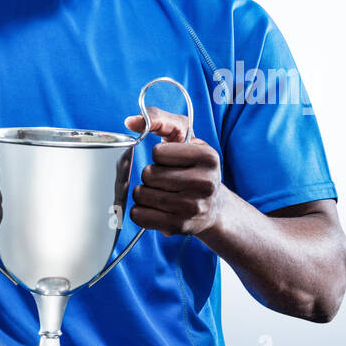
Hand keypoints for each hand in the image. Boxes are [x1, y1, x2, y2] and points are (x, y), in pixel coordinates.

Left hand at [124, 106, 224, 237]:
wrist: (215, 208)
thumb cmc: (194, 167)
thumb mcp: (186, 136)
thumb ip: (159, 119)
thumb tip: (130, 121)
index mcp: (208, 157)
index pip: (158, 152)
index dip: (159, 155)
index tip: (172, 161)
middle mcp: (205, 183)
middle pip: (149, 174)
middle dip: (150, 175)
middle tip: (165, 179)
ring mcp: (192, 207)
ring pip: (141, 194)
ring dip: (144, 192)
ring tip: (161, 192)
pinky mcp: (179, 226)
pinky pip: (139, 215)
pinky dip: (140, 210)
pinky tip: (154, 207)